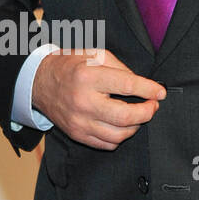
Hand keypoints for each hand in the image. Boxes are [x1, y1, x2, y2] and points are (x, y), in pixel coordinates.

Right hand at [32, 47, 165, 148]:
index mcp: (88, 77)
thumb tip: (144, 85)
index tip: (160, 92)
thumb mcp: (94, 55)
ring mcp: (79, 122)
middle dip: (147, 112)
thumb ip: (120, 68)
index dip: (149, 89)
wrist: (38, 83)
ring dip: (136, 126)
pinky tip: (122, 125)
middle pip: (126, 117)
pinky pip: (107, 144)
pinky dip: (121, 136)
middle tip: (153, 105)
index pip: (128, 86)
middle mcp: (83, 102)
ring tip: (138, 115)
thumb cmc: (70, 66)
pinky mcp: (77, 135)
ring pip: (119, 135)